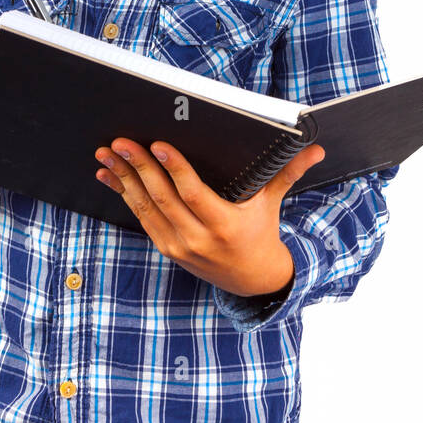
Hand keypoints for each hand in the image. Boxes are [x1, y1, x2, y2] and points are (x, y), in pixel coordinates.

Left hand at [94, 136, 325, 297]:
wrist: (251, 279)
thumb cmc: (261, 231)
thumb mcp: (272, 202)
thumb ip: (288, 172)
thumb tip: (315, 149)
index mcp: (226, 225)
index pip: (193, 194)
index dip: (174, 168)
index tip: (157, 144)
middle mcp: (199, 239)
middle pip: (162, 199)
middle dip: (138, 168)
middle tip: (120, 142)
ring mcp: (180, 246)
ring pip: (145, 208)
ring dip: (123, 179)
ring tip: (106, 154)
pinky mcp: (168, 248)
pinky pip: (141, 218)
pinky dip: (124, 195)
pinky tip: (110, 176)